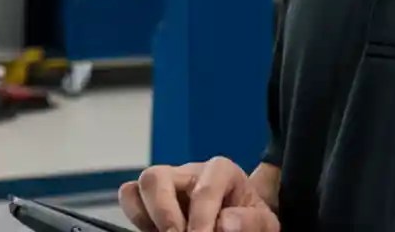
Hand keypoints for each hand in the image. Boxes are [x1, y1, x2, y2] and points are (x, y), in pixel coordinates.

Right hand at [119, 156, 279, 231]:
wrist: (242, 223)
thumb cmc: (251, 221)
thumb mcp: (264, 223)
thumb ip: (251, 221)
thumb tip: (224, 224)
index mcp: (220, 171)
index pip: (204, 189)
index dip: (201, 220)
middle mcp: (188, 172)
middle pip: (157, 176)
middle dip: (164, 215)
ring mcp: (167, 185)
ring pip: (138, 186)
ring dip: (146, 217)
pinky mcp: (152, 202)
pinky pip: (130, 200)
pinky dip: (138, 219)